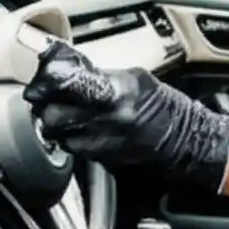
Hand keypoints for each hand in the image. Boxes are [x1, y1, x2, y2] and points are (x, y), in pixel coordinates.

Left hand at [23, 40, 228, 193]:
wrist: (184, 140)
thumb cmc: (163, 106)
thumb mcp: (134, 79)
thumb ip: (101, 77)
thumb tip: (72, 70)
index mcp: (114, 92)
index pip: (69, 83)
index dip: (49, 79)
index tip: (43, 76)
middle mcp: (105, 119)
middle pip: (54, 114)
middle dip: (44, 105)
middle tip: (44, 97)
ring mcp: (101, 142)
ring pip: (57, 134)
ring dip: (52, 123)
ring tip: (59, 113)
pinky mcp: (100, 157)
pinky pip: (71, 147)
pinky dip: (66, 137)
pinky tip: (74, 128)